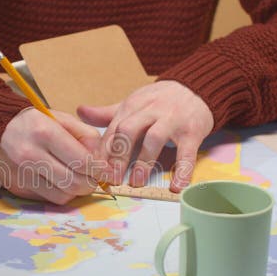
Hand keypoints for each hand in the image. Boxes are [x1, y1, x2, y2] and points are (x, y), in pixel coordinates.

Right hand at [0, 108, 103, 204]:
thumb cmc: (35, 124)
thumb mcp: (62, 120)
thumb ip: (87, 136)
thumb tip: (102, 162)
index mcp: (45, 133)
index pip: (82, 161)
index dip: (99, 170)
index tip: (108, 172)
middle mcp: (30, 155)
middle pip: (73, 183)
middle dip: (90, 184)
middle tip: (94, 179)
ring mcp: (21, 174)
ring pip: (62, 196)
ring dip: (75, 191)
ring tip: (76, 178)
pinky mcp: (17, 188)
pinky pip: (48, 199)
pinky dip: (59, 193)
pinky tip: (58, 181)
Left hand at [77, 80, 213, 191]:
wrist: (196, 88)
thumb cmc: (159, 101)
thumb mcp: (133, 104)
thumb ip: (108, 113)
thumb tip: (80, 111)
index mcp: (132, 106)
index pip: (113, 129)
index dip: (103, 151)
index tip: (95, 171)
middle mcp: (151, 111)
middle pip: (128, 130)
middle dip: (118, 156)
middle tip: (112, 179)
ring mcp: (172, 120)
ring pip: (154, 139)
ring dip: (143, 163)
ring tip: (136, 183)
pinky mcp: (193, 131)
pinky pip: (187, 153)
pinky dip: (182, 171)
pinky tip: (176, 187)